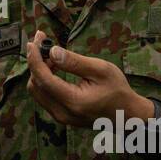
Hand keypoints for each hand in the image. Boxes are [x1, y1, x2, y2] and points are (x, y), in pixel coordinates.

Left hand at [26, 30, 150, 127]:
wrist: (127, 115)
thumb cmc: (118, 90)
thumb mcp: (101, 70)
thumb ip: (74, 62)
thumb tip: (52, 51)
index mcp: (73, 101)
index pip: (43, 79)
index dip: (35, 59)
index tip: (33, 42)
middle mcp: (62, 113)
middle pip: (36, 85)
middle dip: (36, 62)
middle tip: (44, 43)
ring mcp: (60, 117)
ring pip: (37, 91)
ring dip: (39, 71)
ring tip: (52, 55)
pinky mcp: (61, 116)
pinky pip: (44, 96)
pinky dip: (45, 80)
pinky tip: (55, 67)